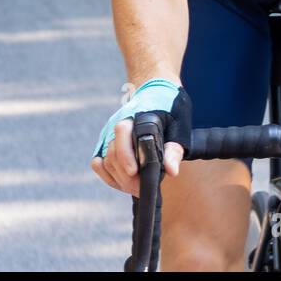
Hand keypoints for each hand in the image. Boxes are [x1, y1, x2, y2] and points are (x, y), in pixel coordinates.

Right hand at [89, 79, 190, 194]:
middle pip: (114, 153)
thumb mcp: (180, 126)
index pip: (124, 132)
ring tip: (136, 187)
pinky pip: (99, 162)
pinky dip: (108, 175)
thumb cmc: (171, 108)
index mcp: (137, 115)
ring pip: (106, 160)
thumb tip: (172, 171)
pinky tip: (121, 182)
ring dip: (119, 178)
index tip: (136, 173)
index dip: (127, 156)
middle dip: (126, 175)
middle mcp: (119, 123)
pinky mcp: (106, 142)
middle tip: (140, 189)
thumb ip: (174, 149)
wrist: (156, 90)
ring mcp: (110, 133)